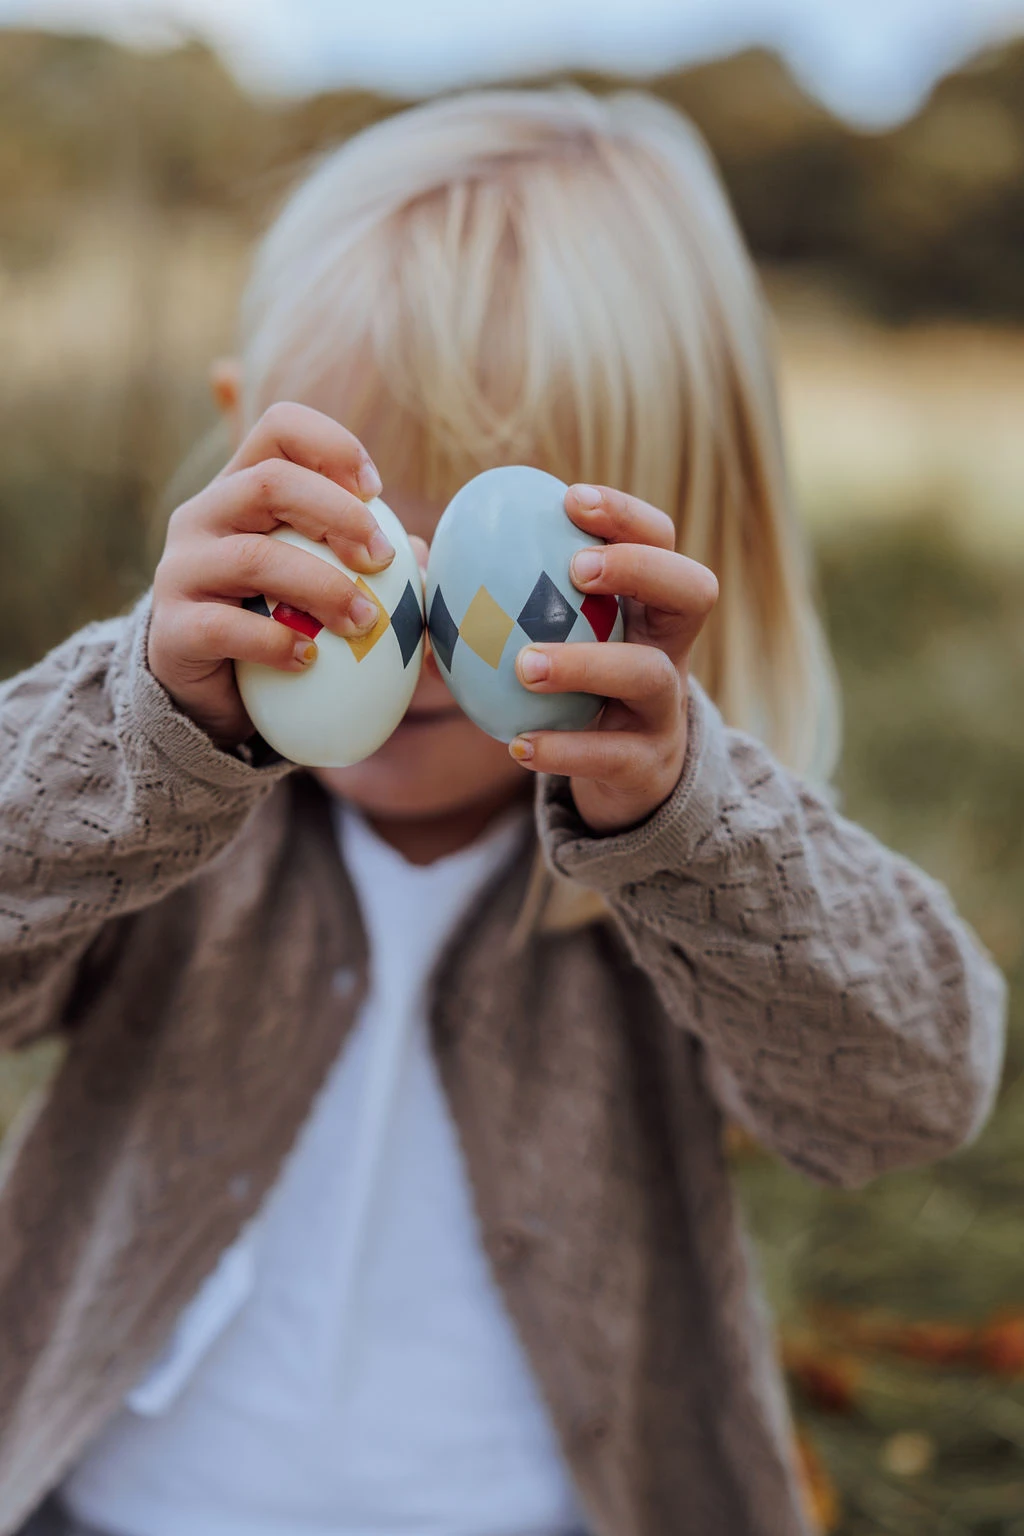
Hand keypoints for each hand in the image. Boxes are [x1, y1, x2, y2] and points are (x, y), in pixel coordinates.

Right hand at [149, 402, 393, 747]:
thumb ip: (369, 562)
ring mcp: (180, 569)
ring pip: (254, 557)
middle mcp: (203, 515)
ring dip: (323, 588)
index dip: (333, 446)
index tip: (376, 490)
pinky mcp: (173, 628)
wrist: (214, 694)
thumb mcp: (325, 581)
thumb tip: (420, 553)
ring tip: (365, 622)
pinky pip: (226, 628)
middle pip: (269, 482)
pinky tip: (309, 659)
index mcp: (242, 487)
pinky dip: (276, 643)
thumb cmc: (284, 623)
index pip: (280, 428)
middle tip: (382, 559)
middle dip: (339, 515)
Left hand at [508, 483, 718, 833]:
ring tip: (525, 666)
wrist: (622, 786)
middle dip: (639, 568)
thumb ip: (486, 602)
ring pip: (649, 675)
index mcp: (647, 608)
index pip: (659, 540)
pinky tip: (518, 742)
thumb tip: (420, 555)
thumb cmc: (570, 695)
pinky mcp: (647, 766)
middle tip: (576, 569)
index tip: (570, 500)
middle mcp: (670, 650)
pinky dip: (565, 748)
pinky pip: (611, 755)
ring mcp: (666, 710)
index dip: (626, 515)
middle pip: (693, 590)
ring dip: (587, 662)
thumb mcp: (545, 642)